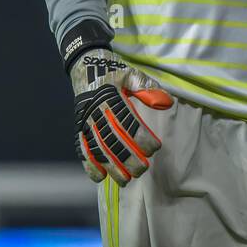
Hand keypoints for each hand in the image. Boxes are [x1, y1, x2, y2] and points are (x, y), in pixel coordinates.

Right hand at [70, 48, 172, 185]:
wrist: (84, 66)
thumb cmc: (113, 72)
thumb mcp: (131, 74)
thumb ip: (147, 88)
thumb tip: (167, 102)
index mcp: (112, 98)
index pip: (128, 123)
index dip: (142, 138)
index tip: (155, 148)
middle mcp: (97, 112)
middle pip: (113, 141)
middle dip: (128, 158)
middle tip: (143, 170)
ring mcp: (86, 122)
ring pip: (98, 149)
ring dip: (111, 167)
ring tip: (126, 180)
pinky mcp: (80, 128)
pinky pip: (82, 149)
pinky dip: (88, 165)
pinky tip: (99, 178)